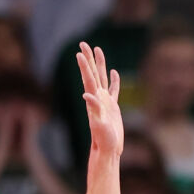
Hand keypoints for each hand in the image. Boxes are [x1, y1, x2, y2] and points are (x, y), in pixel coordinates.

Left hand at [77, 41, 123, 157]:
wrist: (108, 150)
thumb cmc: (104, 140)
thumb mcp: (99, 125)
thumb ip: (94, 109)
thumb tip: (87, 94)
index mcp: (95, 101)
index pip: (89, 79)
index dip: (85, 66)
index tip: (79, 53)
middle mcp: (98, 98)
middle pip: (93, 74)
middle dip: (89, 59)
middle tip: (83, 44)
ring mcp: (105, 101)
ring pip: (102, 78)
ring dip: (99, 64)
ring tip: (98, 49)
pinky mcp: (112, 107)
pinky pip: (113, 89)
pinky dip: (113, 80)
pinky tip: (114, 72)